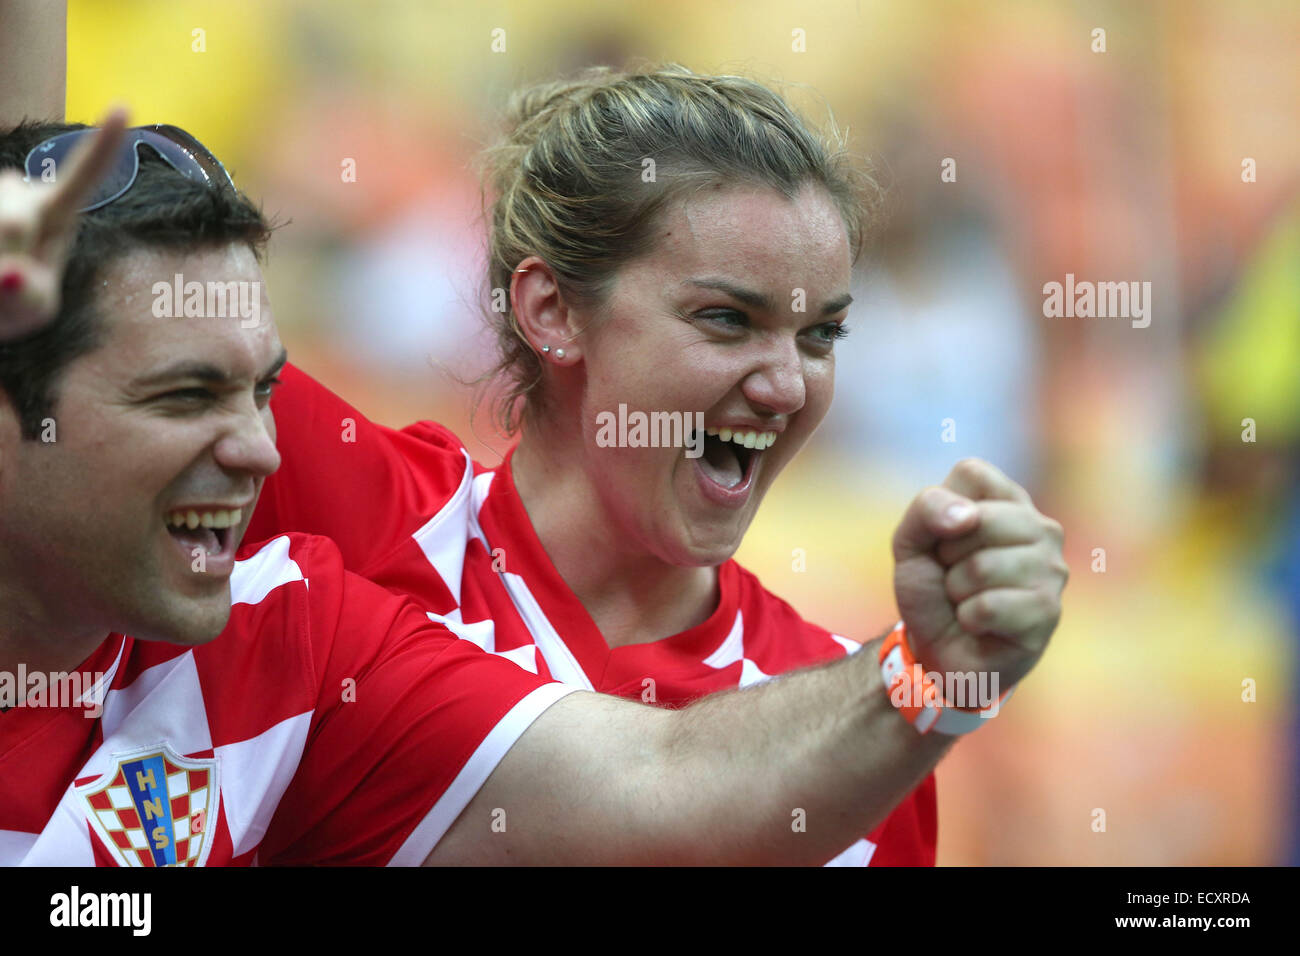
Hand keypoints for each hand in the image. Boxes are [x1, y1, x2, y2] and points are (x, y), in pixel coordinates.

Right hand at [0, 107, 126, 339]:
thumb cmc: (14, 303)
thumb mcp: (34, 308)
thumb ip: (30, 295)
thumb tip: (11, 276)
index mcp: (56, 212)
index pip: (82, 178)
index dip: (101, 146)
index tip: (123, 107)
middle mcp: (23, 194)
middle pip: (13, 222)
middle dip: (6, 262)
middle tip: (7, 280)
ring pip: (2, 228)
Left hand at [892, 458, 1067, 687]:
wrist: (937, 650)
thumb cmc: (932, 590)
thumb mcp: (911, 541)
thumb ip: (927, 508)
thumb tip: (968, 517)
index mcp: (1009, 500)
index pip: (972, 472)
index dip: (941, 510)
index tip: (944, 539)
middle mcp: (1041, 528)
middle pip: (981, 519)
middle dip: (949, 555)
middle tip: (955, 575)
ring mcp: (1052, 569)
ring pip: (983, 566)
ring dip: (958, 590)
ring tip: (967, 600)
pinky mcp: (1049, 610)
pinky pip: (989, 605)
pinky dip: (969, 618)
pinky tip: (980, 624)